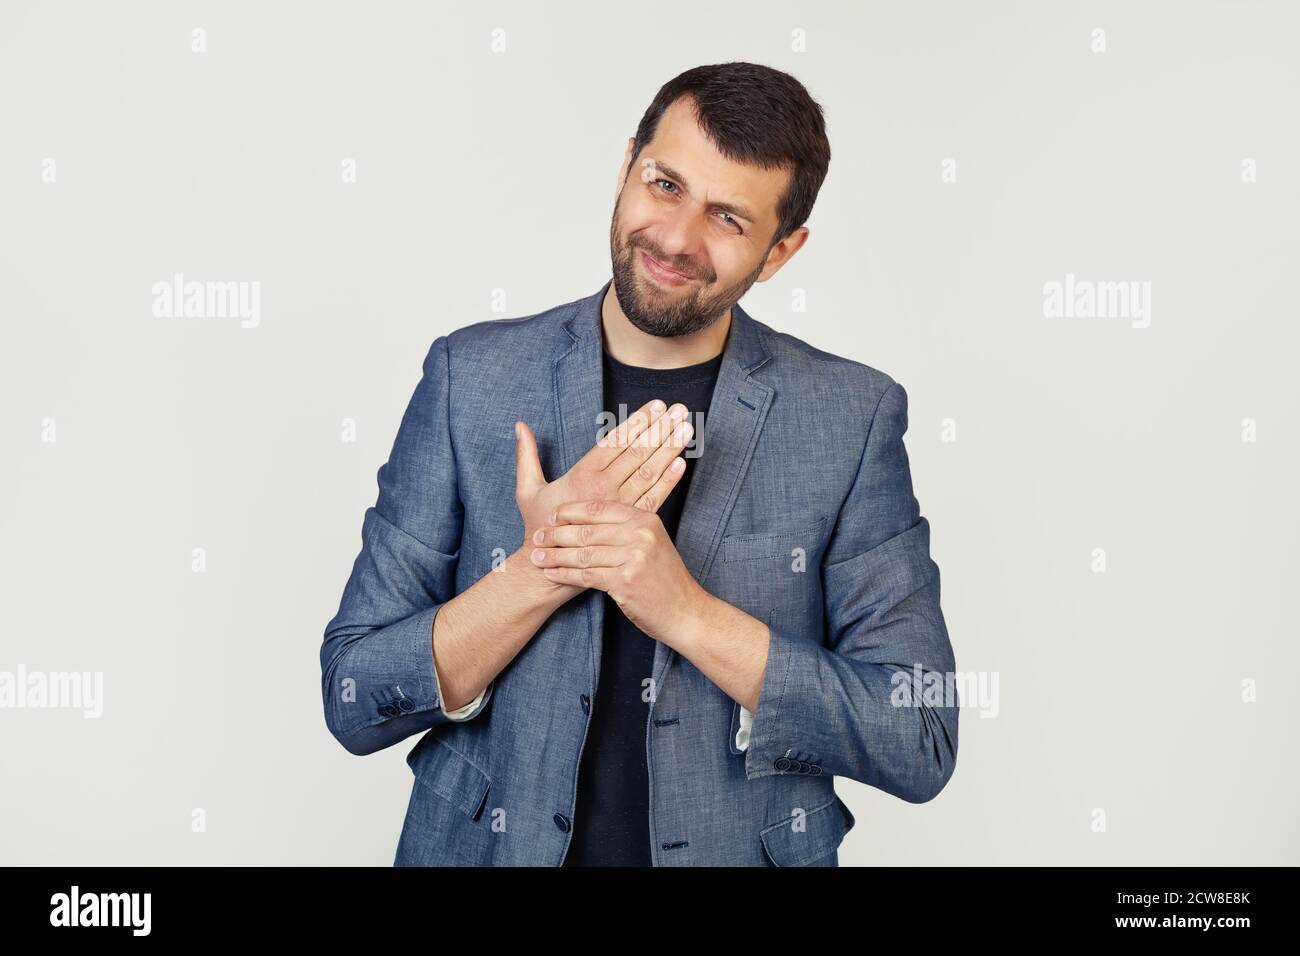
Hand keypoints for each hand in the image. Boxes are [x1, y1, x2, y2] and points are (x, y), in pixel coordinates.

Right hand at [514, 400, 694, 592]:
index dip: (637, 423)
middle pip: (637, 453)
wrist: (549, 568)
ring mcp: (619, 507)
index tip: (656, 406)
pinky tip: (681, 462)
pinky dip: (668, 481)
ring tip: (686, 428)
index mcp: (582, 476)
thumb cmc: (537, 526)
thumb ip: (527, 456)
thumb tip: (520, 425)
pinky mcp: (629, 524)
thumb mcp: (527, 489)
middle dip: (660, 429)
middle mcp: (604, 490)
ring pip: (649, 472)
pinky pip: (652, 499)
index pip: (615, 442)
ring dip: (669, 449)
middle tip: (679, 409)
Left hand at [527, 498, 709, 643]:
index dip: (570, 511)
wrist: (685, 611)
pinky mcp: (625, 581)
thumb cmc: (664, 580)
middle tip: (536, 537)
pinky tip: (552, 573)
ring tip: (537, 557)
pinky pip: (586, 575)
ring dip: (555, 556)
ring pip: (583, 553)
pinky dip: (565, 575)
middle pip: (587, 531)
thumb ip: (626, 529)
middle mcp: (640, 534)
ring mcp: (634, 557)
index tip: (551, 516)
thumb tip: (586, 521)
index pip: (599, 508)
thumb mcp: (652, 543)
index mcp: (645, 519)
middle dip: (556, 535)